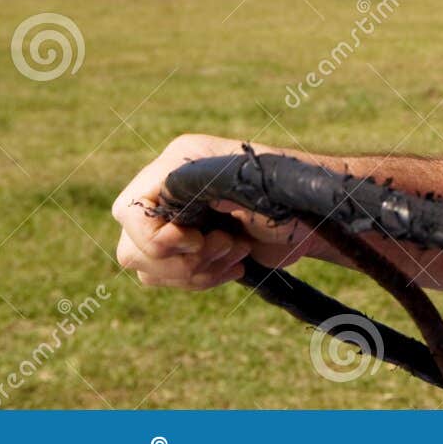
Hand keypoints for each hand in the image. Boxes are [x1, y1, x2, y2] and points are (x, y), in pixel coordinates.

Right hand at [112, 134, 326, 289]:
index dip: (155, 237)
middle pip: (131, 246)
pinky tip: (235, 266)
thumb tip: (168, 208)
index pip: (128, 210)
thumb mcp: (251, 184)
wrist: (314, 219)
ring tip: (236, 253)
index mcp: (178, 164)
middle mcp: (167, 191)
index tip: (198, 241)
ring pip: (145, 267)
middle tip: (227, 246)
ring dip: (193, 271)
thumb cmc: (288, 194)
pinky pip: (166, 278)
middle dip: (180, 260)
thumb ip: (206, 188)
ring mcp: (173, 222)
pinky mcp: (185, 249)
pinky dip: (199, 279)